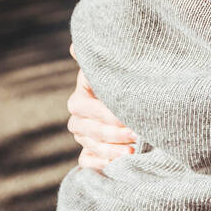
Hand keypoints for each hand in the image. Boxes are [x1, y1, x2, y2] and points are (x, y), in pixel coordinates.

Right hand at [66, 44, 136, 171]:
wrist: (131, 103)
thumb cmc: (123, 83)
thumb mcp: (114, 71)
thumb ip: (98, 61)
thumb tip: (75, 46)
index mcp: (80, 99)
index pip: (88, 108)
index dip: (107, 113)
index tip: (128, 116)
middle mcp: (78, 119)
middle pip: (90, 129)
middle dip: (114, 132)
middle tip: (136, 133)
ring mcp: (83, 138)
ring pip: (91, 146)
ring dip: (111, 150)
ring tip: (132, 152)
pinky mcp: (89, 154)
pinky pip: (89, 162)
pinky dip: (102, 164)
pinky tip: (118, 165)